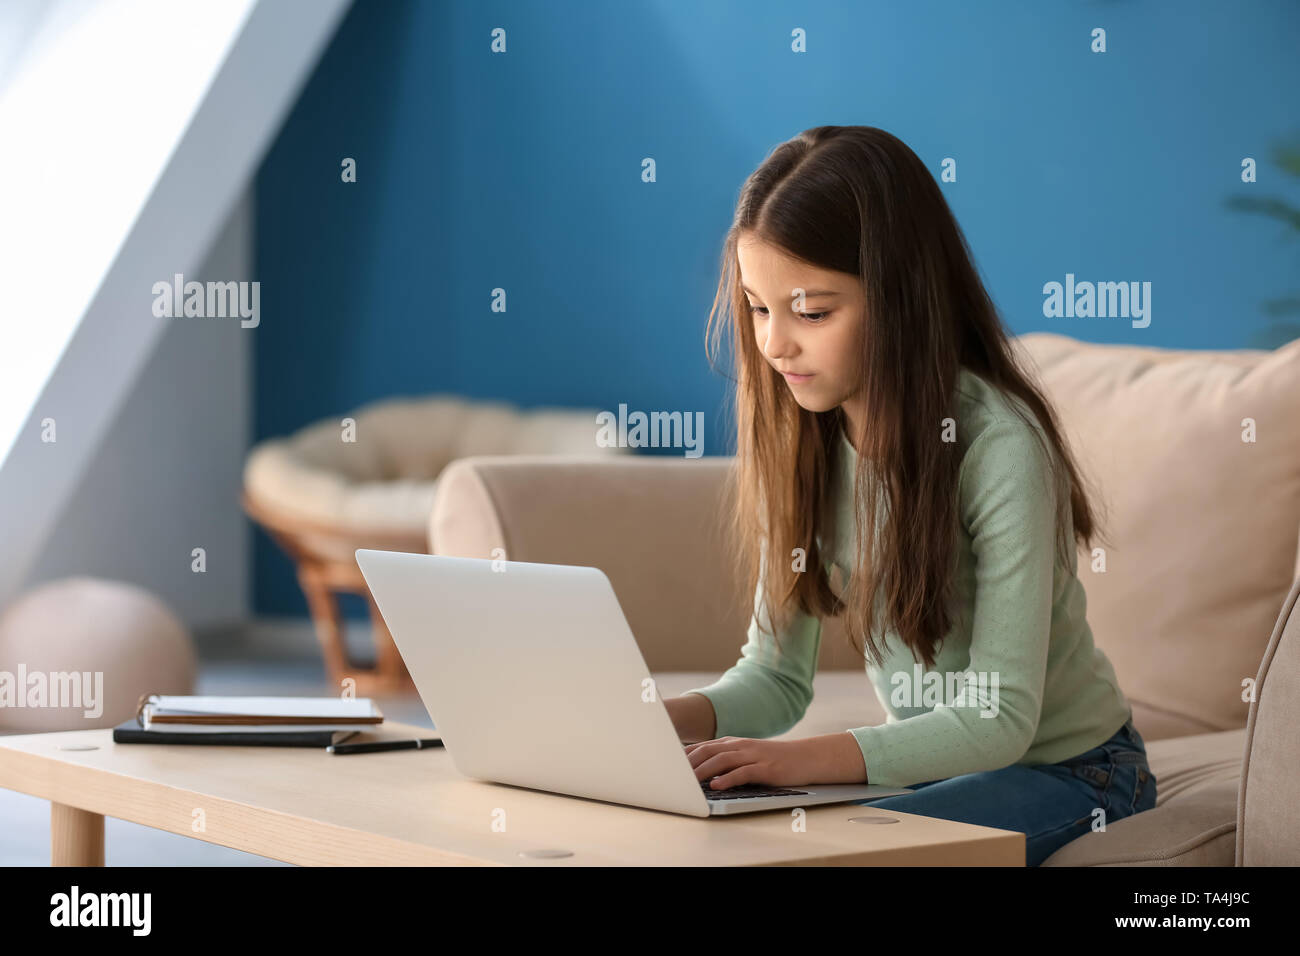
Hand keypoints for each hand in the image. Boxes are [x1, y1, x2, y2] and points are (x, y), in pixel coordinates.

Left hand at [684, 732, 867, 788]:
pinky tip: (717, 785)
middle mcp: (741, 746)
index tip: (667, 764)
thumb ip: (726, 759)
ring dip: (703, 770)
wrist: (805, 757)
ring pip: (722, 760)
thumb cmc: (773, 760)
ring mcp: (753, 755)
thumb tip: (700, 770)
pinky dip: (728, 778)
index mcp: (734, 743)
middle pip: (708, 751)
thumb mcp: (747, 756)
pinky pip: (743, 772)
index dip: (684, 755)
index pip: (703, 746)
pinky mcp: (766, 768)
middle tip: (671, 774)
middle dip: (688, 762)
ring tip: (688, 781)